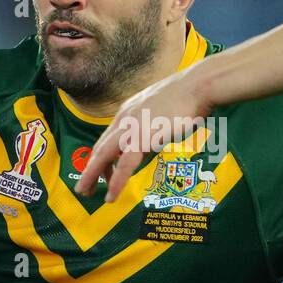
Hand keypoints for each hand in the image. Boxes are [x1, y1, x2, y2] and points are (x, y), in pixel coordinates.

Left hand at [75, 67, 213, 199]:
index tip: (99, 171)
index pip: (108, 138)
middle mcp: (125, 119)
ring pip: (103, 157)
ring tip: (86, 192)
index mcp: (129, 111)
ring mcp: (132, 128)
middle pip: (100, 148)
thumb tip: (153, 139)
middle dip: (90, 169)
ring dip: (92, 176)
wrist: (198, 86)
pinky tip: (111, 196)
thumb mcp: (162, 109)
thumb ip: (152, 124)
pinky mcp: (142, 138)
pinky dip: (116, 183)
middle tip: (84, 187)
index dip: (101, 157)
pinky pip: (124, 166)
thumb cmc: (189, 95)